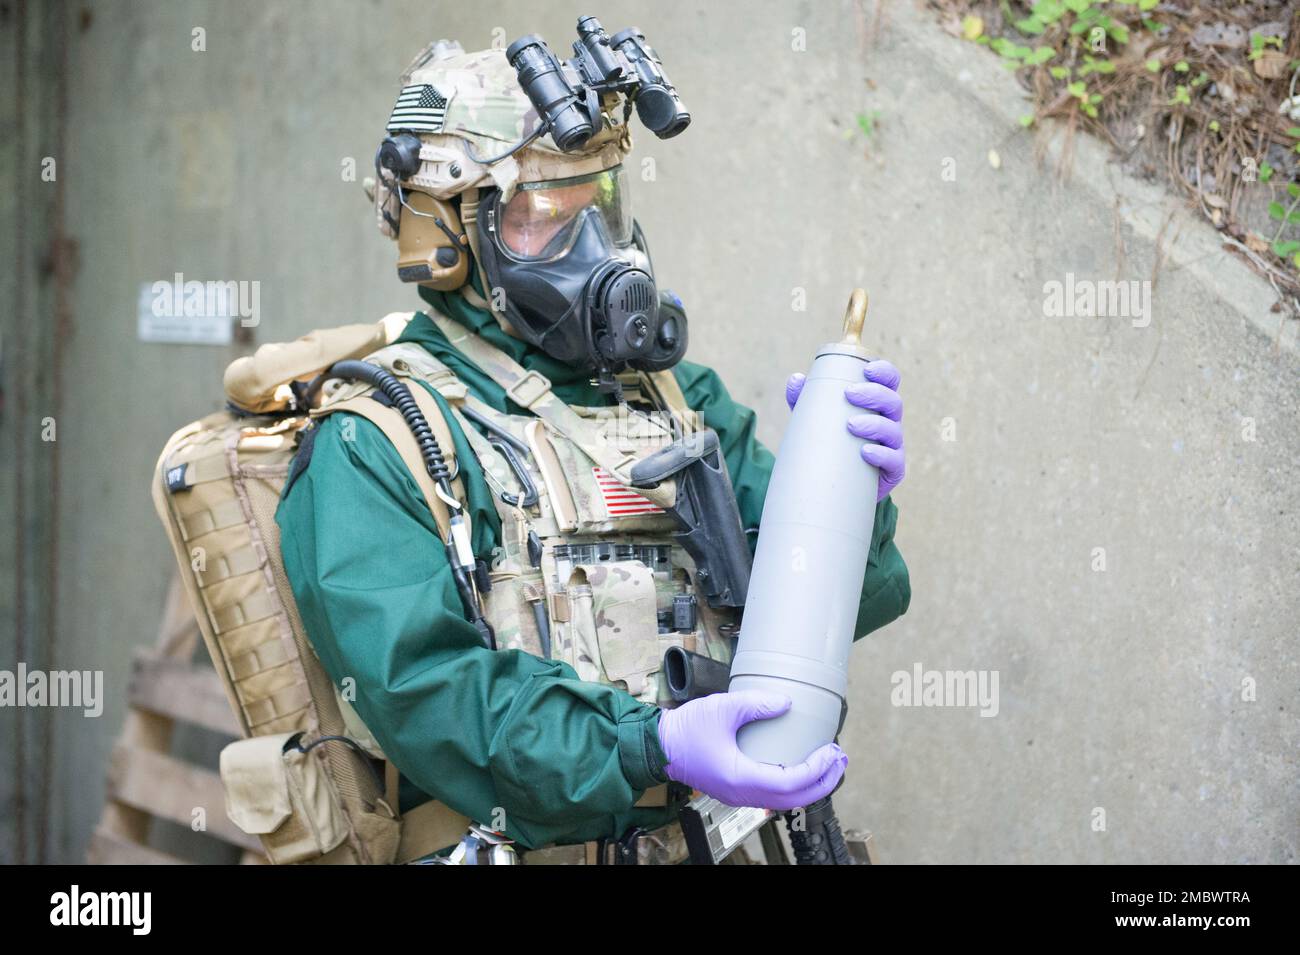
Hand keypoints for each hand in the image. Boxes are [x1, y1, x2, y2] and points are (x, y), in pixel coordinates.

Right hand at [656, 691, 846, 809]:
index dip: (816, 770)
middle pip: (794, 799)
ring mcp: (739, 794)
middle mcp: (742, 793)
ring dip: (810, 785)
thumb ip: (756, 704)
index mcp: (741, 777)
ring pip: (783, 800)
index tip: (830, 752)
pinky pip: (771, 795)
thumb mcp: (723, 708)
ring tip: (827, 764)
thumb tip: (786, 702)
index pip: (791, 783)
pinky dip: (792, 784)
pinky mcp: (735, 788)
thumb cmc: (685, 730)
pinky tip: (799, 767)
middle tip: (840, 760)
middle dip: (823, 781)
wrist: (658, 746)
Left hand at [786, 359, 904, 499]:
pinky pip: (894, 461)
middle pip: (893, 402)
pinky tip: (865, 452)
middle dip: (874, 394)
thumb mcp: (816, 419)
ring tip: (850, 424)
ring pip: (893, 430)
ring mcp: (893, 446)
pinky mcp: (892, 471)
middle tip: (848, 393)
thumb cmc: (829, 443)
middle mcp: (889, 422)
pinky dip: (881, 455)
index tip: (867, 369)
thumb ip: (805, 399)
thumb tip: (796, 379)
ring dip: (874, 424)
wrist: (835, 484)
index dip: (885, 372)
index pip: (890, 381)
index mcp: (877, 404)